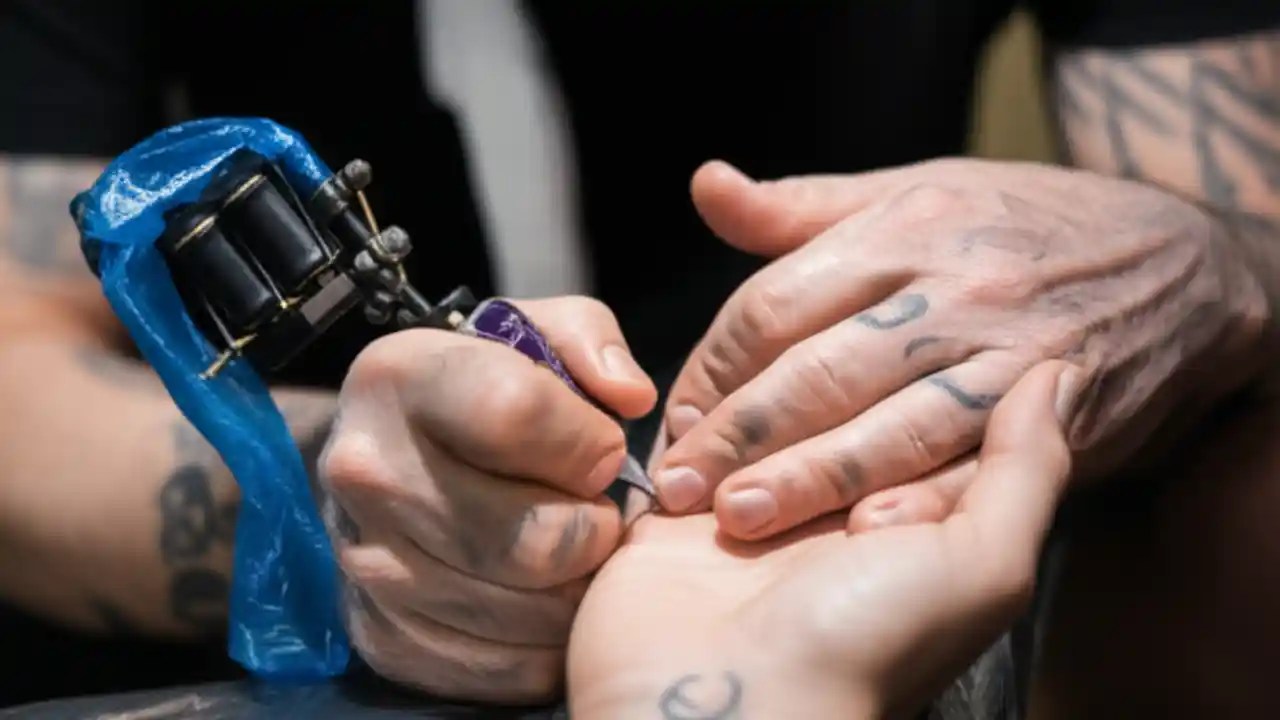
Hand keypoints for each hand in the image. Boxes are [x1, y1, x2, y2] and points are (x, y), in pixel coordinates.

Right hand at [316, 296, 656, 701]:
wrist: (384, 455)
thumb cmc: (478, 389)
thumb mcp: (534, 332)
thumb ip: (591, 341)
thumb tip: (630, 400)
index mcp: (403, 377)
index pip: (519, 415)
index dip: (589, 442)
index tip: (601, 450)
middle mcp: (369, 470)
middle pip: (535, 537)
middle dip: (597, 530)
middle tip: (597, 515)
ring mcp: (367, 561)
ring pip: (526, 610)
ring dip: (577, 591)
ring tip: (575, 555)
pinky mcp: (381, 634)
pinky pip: (498, 667)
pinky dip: (542, 644)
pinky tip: (543, 600)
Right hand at [568, 363, 1075, 719]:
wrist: (722, 705)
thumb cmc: (864, 647)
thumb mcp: (981, 567)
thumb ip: (1025, 474)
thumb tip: (1061, 375)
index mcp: (907, 525)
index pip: (919, 414)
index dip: (916, 374)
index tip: (915, 342)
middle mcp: (828, 514)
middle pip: (829, 405)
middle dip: (817, 386)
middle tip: (818, 373)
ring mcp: (747, 511)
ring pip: (756, 410)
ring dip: (748, 401)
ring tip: (752, 392)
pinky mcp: (674, 517)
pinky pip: (684, 438)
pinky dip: (687, 413)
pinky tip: (700, 396)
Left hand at [656, 158, 1267, 538]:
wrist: (1179, 265)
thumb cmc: (1021, 224)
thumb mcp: (917, 190)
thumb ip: (804, 208)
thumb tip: (707, 188)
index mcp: (901, 231)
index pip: (775, 305)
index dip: (713, 367)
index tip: (674, 416)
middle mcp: (950, 293)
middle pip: (820, 371)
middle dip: (738, 434)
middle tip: (676, 487)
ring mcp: (1004, 356)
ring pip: (890, 426)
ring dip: (809, 479)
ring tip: (739, 518)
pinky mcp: (1051, 413)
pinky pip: (975, 465)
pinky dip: (919, 501)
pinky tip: (864, 532)